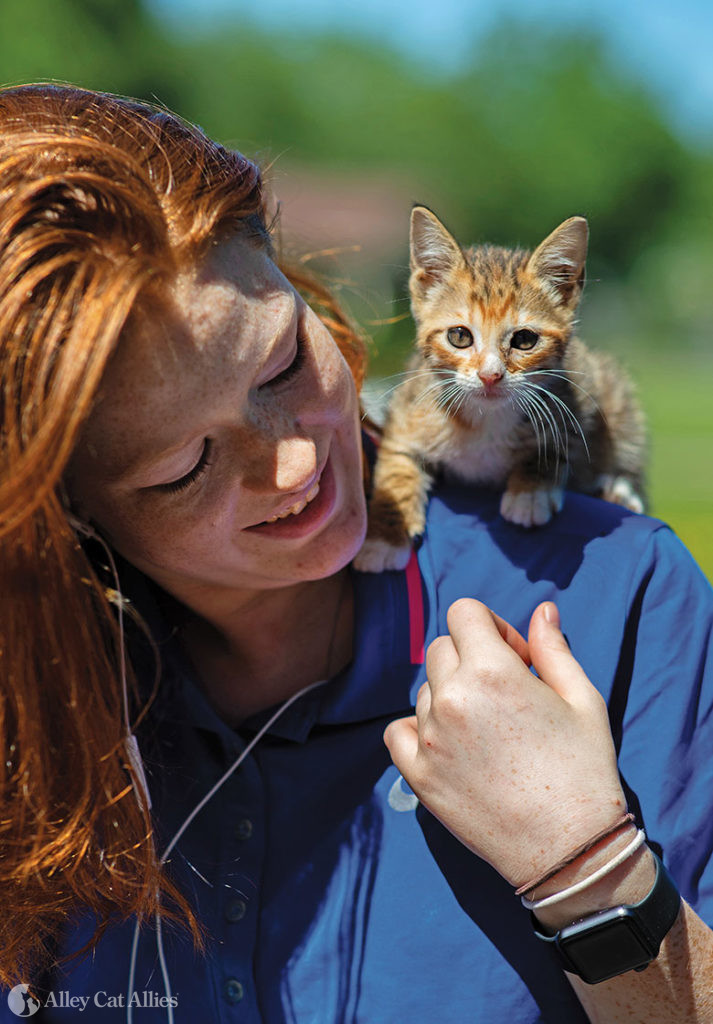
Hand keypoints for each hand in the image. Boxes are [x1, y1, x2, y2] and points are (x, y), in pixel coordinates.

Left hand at [384, 599, 626, 887]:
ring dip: (449, 695)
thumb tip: (542, 610)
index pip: (464, 612)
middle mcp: (451, 698)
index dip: (492, 626)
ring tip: (488, 729)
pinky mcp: (418, 775)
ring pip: (425, 690)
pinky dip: (417, 730)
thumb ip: (553, 648)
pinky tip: (449, 744)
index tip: (515, 657)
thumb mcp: (582, 699)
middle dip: (471, 658)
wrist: (570, 850)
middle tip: (505, 694)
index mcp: (491, 670)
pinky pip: (398, 732)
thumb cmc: (584, 770)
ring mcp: (430, 738)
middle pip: (442, 648)